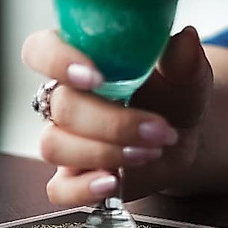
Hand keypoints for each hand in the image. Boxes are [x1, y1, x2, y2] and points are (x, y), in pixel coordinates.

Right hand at [21, 25, 214, 206]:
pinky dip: (84, 188)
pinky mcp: (72, 174)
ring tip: (150, 151)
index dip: (58, 61)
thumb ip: (183, 58)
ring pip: (55, 145)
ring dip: (104, 152)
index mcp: (84, 57)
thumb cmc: (173, 93)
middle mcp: (66, 96)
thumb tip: (186, 39)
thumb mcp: (186, 73)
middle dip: (112, 122)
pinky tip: (114, 182)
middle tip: (157, 128)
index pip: (42, 49)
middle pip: (62, 106)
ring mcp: (64, 136)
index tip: (95, 77)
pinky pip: (59, 188)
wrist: (182, 134)